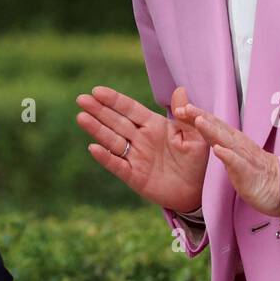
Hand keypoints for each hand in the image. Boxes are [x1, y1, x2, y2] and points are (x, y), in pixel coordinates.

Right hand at [75, 85, 209, 211]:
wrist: (198, 190)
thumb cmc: (198, 160)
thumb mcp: (196, 136)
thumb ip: (186, 116)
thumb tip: (180, 90)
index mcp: (154, 125)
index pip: (130, 109)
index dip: (114, 100)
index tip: (97, 91)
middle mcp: (141, 139)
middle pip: (116, 121)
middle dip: (99, 110)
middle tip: (81, 99)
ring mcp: (136, 157)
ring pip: (112, 140)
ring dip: (97, 129)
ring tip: (81, 117)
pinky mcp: (134, 176)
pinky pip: (117, 165)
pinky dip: (106, 157)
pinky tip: (93, 148)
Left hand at [176, 101, 279, 217]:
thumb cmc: (253, 168)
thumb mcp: (230, 151)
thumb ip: (216, 138)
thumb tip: (199, 125)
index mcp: (231, 139)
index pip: (212, 124)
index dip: (196, 115)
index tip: (179, 109)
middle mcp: (237, 144)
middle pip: (217, 127)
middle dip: (200, 116)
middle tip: (184, 107)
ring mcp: (243, 157)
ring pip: (226, 141)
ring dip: (212, 130)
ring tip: (198, 121)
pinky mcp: (249, 173)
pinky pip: (238, 163)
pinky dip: (228, 156)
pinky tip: (218, 150)